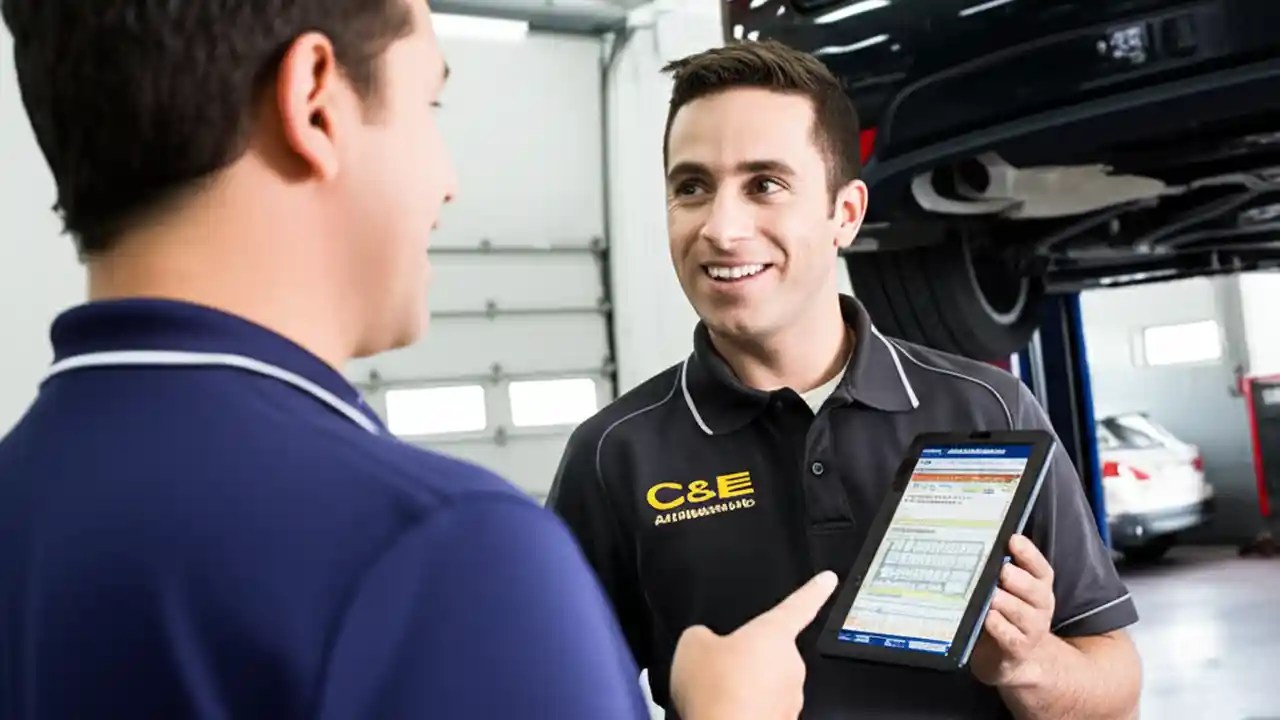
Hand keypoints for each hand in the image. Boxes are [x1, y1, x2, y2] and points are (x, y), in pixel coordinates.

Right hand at [670, 571, 837, 719]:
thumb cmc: (716, 691)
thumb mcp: (692, 646)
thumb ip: (703, 636)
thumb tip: (706, 644)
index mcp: (774, 634)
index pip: (800, 605)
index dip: (814, 591)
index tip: (829, 579)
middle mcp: (791, 664)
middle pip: (769, 654)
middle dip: (747, 661)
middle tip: (720, 672)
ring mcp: (791, 698)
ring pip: (765, 685)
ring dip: (744, 689)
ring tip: (719, 698)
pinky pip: (762, 710)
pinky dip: (745, 711)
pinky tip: (726, 714)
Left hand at [970, 535, 1055, 687]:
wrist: (1012, 659)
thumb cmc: (1005, 615)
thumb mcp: (1006, 592)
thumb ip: (998, 571)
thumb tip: (981, 543)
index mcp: (1038, 588)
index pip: (1041, 569)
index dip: (1029, 553)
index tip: (1013, 540)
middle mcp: (1040, 607)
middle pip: (1034, 590)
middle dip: (1017, 579)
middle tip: (1001, 571)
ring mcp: (1032, 630)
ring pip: (1021, 612)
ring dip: (1005, 602)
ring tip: (992, 594)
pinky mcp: (1018, 649)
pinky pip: (1010, 636)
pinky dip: (998, 626)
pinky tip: (988, 617)